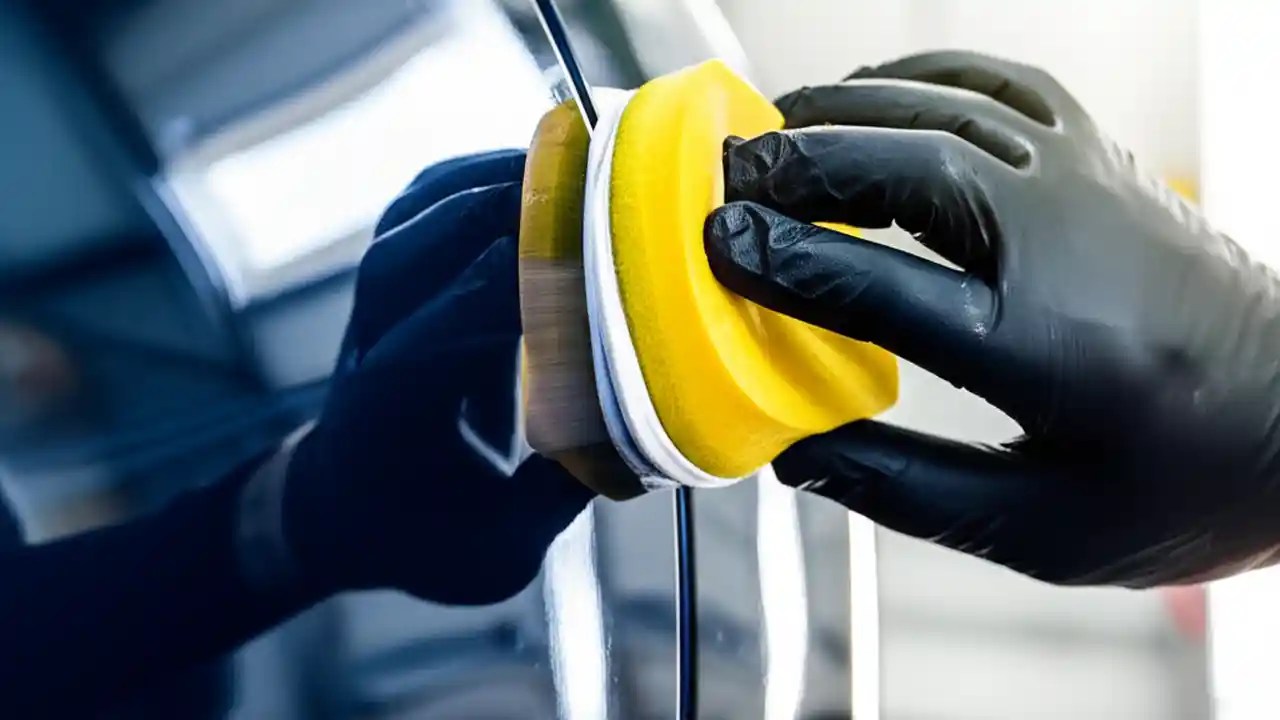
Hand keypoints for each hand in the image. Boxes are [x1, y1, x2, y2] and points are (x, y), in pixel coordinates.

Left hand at [273, 150, 593, 603]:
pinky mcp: (397, 272)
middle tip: (600, 197)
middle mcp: (372, 339)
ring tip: (581, 167)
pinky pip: (429, 196)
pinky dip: (481, 170)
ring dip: (497, 178)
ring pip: (422, 208)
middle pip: (418, 248)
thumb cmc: (422, 534)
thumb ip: (561, 495)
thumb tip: (648, 436)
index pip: (435, 330)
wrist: (344, 506)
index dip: (504, 292)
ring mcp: (377, 297)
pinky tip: (540, 168)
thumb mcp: (494, 553)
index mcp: (389, 413)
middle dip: (506, 215)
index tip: (583, 272)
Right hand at [704, 51, 1279, 586]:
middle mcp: (1067, 244)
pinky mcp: (1104, 157)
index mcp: (1045, 350)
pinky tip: (869, 99)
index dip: (785, 261)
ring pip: (946, 108)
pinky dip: (919, 79)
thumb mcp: (1037, 530)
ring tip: (773, 133)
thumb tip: (794, 455)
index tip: (718, 246)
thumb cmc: (1173, 487)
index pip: (882, 288)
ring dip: (846, 111)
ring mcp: (1090, 183)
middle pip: (909, 166)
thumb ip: (904, 488)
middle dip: (802, 164)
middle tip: (728, 179)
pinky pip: (999, 84)